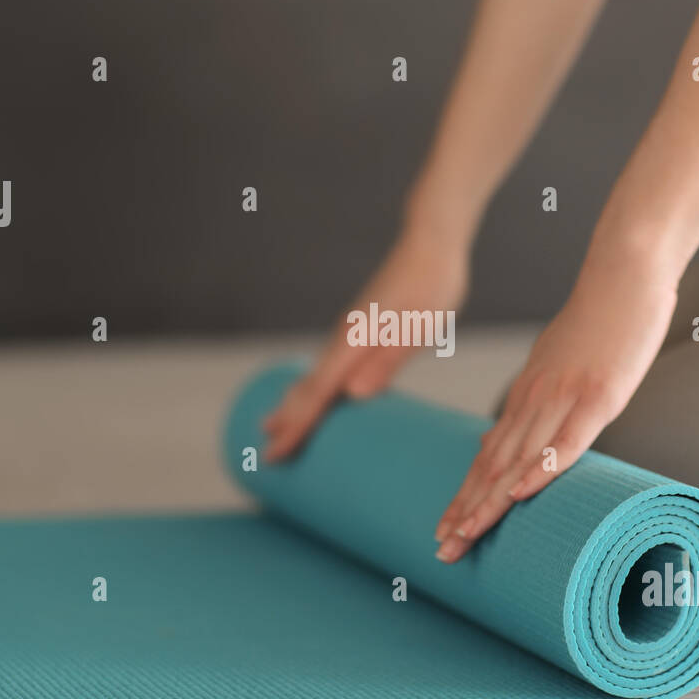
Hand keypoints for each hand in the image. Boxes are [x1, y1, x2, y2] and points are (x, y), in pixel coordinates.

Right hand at [263, 222, 469, 460]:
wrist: (431, 242)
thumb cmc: (432, 284)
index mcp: (356, 341)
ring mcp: (350, 333)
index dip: (297, 426)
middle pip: (308, 388)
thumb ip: (387, 360)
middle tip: (267, 455)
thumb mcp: (418, 327)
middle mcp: (345, 338)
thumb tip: (354, 394)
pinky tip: (315, 393)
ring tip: (272, 426)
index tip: (276, 453)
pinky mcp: (359, 329)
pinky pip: (327, 367)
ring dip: (295, 404)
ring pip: (314, 376)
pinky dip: (313, 387)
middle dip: (288, 421)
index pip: (318, 393)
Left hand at [434, 255, 677, 561]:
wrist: (623, 274)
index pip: (486, 456)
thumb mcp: (557, 364)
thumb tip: (514, 434)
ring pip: (518, 459)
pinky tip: (521, 495)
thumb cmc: (598, 321)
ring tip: (466, 537)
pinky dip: (542, 468)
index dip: (465, 496)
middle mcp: (535, 400)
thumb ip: (535, 401)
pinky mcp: (598, 395)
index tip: (445, 530)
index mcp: (526, 396)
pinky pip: (566, 439)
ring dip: (489, 502)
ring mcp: (564, 398)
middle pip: (492, 466)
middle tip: (441, 552)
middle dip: (465, 512)